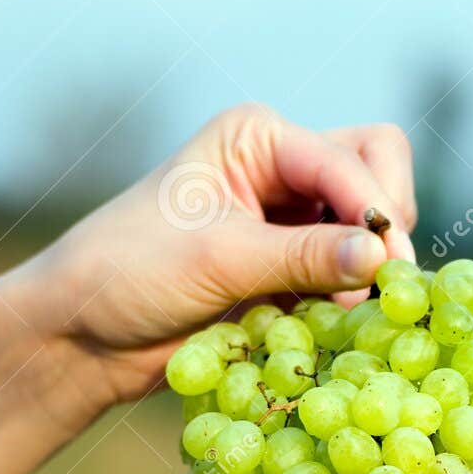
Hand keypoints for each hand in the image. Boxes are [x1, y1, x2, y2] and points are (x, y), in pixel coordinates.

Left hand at [14, 103, 416, 410]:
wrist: (85, 334)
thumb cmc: (130, 272)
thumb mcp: (219, 257)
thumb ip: (303, 257)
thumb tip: (381, 259)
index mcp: (259, 139)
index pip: (352, 157)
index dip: (376, 210)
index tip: (387, 268)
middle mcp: (280, 171)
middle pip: (376, 176)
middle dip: (385, 227)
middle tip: (383, 285)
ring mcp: (288, 225)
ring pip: (367, 233)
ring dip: (368, 273)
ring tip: (354, 317)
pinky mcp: (288, 275)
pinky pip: (345, 282)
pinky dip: (349, 305)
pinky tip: (338, 332)